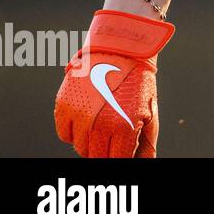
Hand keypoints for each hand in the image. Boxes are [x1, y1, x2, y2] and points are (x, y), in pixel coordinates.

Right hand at [55, 10, 174, 157]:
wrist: (122, 49)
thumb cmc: (139, 84)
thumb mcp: (149, 113)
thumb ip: (145, 145)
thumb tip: (142, 164)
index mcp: (124, 127)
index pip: (116, 160)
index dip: (119, 157)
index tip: (120, 151)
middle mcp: (99, 124)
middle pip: (96, 156)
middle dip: (105, 152)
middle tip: (112, 139)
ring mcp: (79, 115)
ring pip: (80, 148)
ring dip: (90, 143)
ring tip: (101, 125)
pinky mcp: (64, 105)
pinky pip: (64, 135)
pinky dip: (74, 133)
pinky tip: (86, 121)